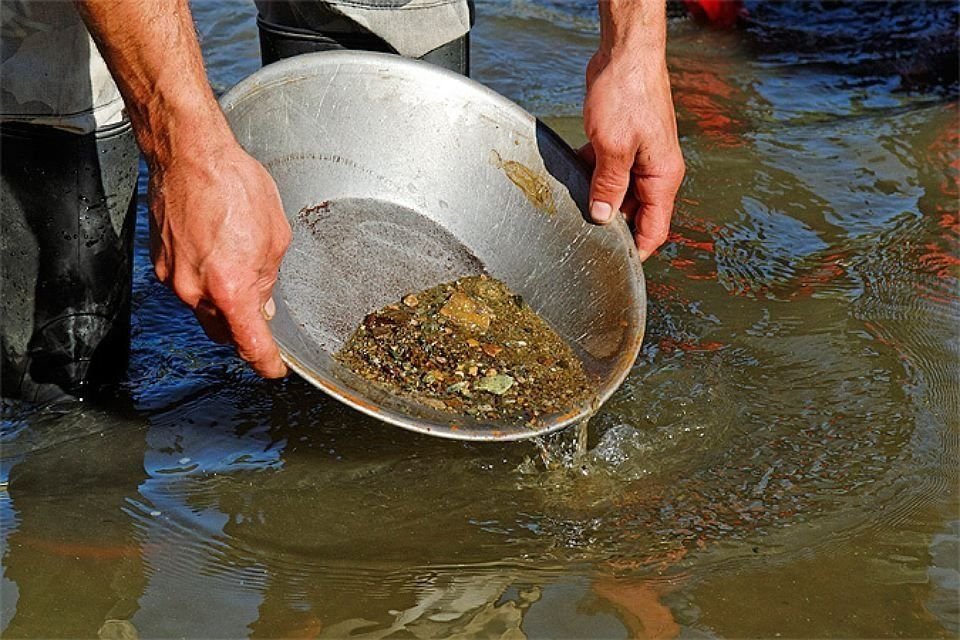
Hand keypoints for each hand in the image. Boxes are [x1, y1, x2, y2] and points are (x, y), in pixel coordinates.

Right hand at [148, 141, 290, 377]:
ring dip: (225, 304)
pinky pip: (188, 288)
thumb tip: (264, 302)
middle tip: (264, 319)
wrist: (189, 154)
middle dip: (244, 332)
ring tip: (242, 273)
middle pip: (224, 333)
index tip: (274, 369)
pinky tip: (220, 259)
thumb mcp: (275, 237)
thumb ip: (269, 278)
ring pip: (204, 311)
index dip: (266, 363)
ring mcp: (174, 278)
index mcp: (230, 288)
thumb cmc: (232, 185)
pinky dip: (206, 284)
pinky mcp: (161, 264)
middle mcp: (196, 291)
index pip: (250, 345)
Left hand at [581, 49, 684, 260]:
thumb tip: (602, 217)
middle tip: (581, 234)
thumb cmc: (628, 92)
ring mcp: (638, 157)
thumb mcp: (614, 146)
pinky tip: (571, 175)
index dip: (637, 251)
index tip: (615, 267)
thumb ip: (608, 185)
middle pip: (634, 213)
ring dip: (596, 198)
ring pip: (617, 192)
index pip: (655, 229)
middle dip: (609, 224)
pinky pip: (607, 171)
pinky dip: (590, 175)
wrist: (624, 53)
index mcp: (662, 176)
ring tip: (572, 205)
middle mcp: (654, 170)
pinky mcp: (621, 143)